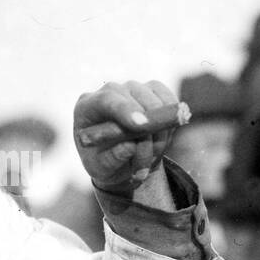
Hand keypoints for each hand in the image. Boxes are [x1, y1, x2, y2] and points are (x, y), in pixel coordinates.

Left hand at [73, 80, 182, 196]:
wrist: (120, 161)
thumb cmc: (104, 163)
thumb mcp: (101, 169)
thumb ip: (112, 159)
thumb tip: (130, 146)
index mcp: (87, 107)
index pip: (107, 100)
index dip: (125, 110)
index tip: (142, 126)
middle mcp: (111, 91)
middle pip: (138, 101)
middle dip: (148, 137)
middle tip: (142, 170)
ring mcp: (134, 88)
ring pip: (158, 105)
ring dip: (160, 139)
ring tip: (147, 162)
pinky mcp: (154, 90)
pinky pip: (171, 105)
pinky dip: (170, 129)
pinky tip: (157, 146)